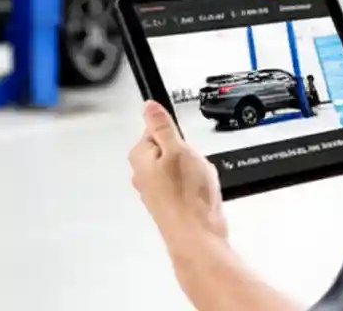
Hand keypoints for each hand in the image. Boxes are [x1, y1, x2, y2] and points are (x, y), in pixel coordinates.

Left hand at [129, 101, 227, 247]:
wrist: (197, 236)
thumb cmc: (185, 197)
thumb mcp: (177, 148)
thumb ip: (162, 125)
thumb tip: (149, 106)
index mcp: (140, 157)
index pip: (156, 130)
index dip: (176, 135)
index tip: (183, 144)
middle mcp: (143, 174)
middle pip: (171, 149)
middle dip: (188, 154)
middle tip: (193, 165)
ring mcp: (157, 191)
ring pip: (182, 168)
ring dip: (195, 172)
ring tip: (199, 183)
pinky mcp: (171, 203)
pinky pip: (189, 185)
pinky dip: (198, 188)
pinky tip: (202, 195)